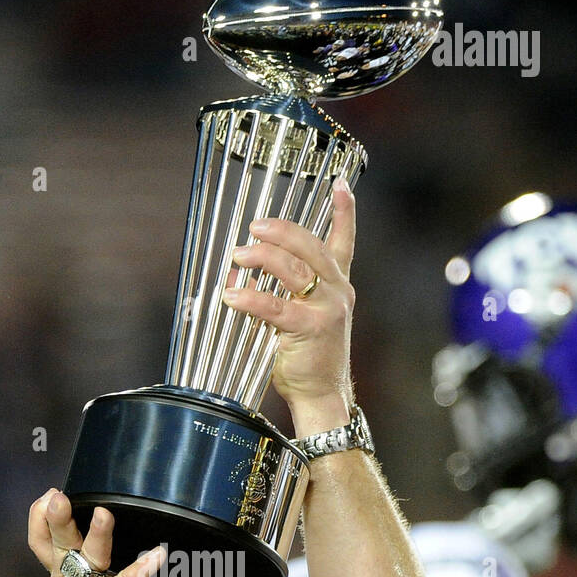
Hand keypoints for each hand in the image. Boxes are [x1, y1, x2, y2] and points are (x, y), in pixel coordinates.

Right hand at [28, 490, 164, 576]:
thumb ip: (138, 571)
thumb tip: (167, 546)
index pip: (44, 542)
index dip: (43, 517)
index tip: (52, 493)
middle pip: (55, 545)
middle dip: (56, 519)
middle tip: (58, 496)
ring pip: (83, 562)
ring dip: (95, 537)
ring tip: (104, 515)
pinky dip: (140, 570)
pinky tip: (158, 557)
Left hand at [223, 176, 355, 409]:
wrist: (322, 394)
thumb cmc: (308, 357)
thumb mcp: (303, 317)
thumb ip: (280, 291)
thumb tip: (239, 273)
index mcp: (339, 285)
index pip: (344, 241)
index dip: (344, 210)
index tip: (338, 182)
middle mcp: (338, 291)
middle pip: (310, 246)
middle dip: (279, 231)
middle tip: (253, 228)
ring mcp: (327, 309)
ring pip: (293, 268)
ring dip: (261, 257)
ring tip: (238, 256)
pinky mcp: (310, 328)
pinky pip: (275, 306)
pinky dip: (250, 298)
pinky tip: (231, 296)